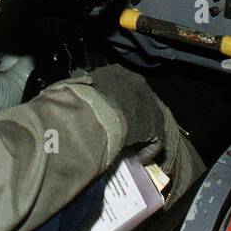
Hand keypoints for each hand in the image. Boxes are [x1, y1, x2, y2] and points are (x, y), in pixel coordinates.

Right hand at [88, 64, 203, 205]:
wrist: (94, 113)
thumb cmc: (78, 99)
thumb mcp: (74, 85)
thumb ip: (78, 84)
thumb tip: (75, 81)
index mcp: (116, 72)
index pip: (119, 87)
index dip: (114, 103)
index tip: (106, 116)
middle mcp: (137, 83)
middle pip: (136, 103)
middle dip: (129, 118)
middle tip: (118, 133)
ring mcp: (150, 103)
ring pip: (147, 121)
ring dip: (139, 135)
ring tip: (128, 149)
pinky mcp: (156, 125)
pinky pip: (154, 139)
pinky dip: (146, 150)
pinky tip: (136, 159)